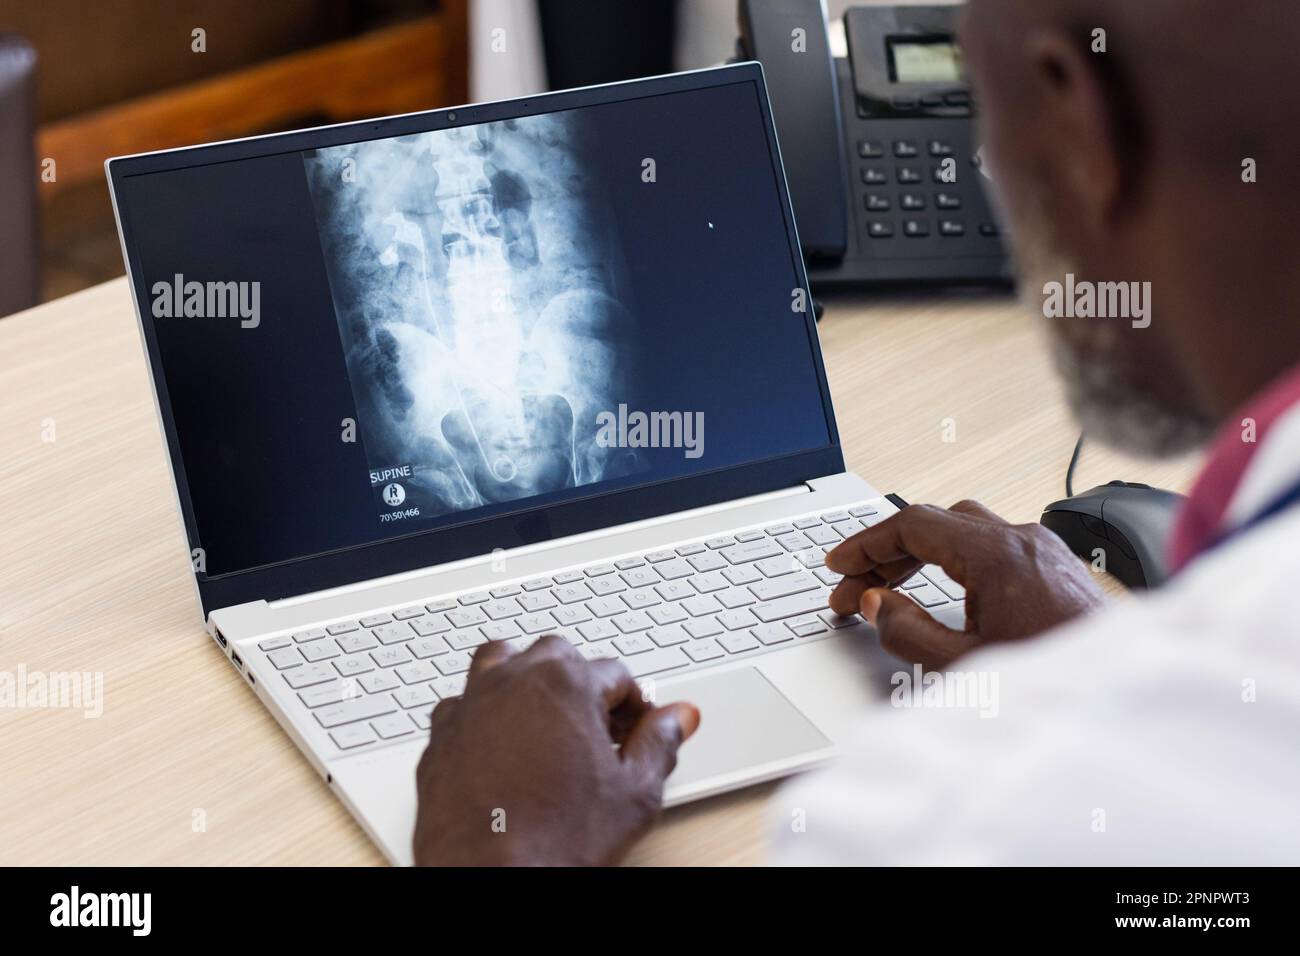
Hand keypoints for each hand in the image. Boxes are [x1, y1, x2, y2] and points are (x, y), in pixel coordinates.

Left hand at [412, 635, 699, 865]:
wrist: (490, 878)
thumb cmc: (555, 840)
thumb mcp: (634, 793)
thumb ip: (659, 743)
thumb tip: (679, 716)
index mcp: (566, 684)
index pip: (616, 674)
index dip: (634, 706)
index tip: (636, 732)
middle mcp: (514, 682)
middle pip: (558, 655)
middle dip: (582, 684)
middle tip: (596, 730)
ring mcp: (471, 705)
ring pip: (501, 662)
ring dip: (525, 679)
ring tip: (543, 717)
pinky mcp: (440, 735)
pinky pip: (462, 703)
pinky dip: (482, 712)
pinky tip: (498, 742)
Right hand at [826, 500, 1105, 668]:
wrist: (1129, 703)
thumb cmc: (1059, 683)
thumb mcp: (964, 668)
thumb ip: (908, 632)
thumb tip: (876, 604)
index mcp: (998, 554)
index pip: (914, 525)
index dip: (867, 544)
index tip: (838, 564)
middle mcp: (1023, 540)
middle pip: (936, 524)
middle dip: (886, 554)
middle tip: (851, 587)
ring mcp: (1044, 551)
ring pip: (964, 531)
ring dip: (919, 555)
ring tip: (886, 589)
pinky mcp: (1056, 568)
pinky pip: (992, 546)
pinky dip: (953, 560)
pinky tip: (941, 591)